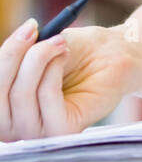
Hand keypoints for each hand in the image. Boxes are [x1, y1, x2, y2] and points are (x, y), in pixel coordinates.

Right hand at [0, 17, 135, 141]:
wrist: (111, 54)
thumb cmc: (71, 51)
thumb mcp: (33, 48)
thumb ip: (11, 58)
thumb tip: (6, 51)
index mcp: (2, 107)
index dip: (3, 58)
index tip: (25, 29)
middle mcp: (14, 126)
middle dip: (14, 55)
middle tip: (35, 30)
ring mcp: (36, 132)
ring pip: (21, 94)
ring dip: (38, 59)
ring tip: (58, 44)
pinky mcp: (61, 130)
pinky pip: (45, 97)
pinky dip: (52, 70)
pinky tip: (63, 57)